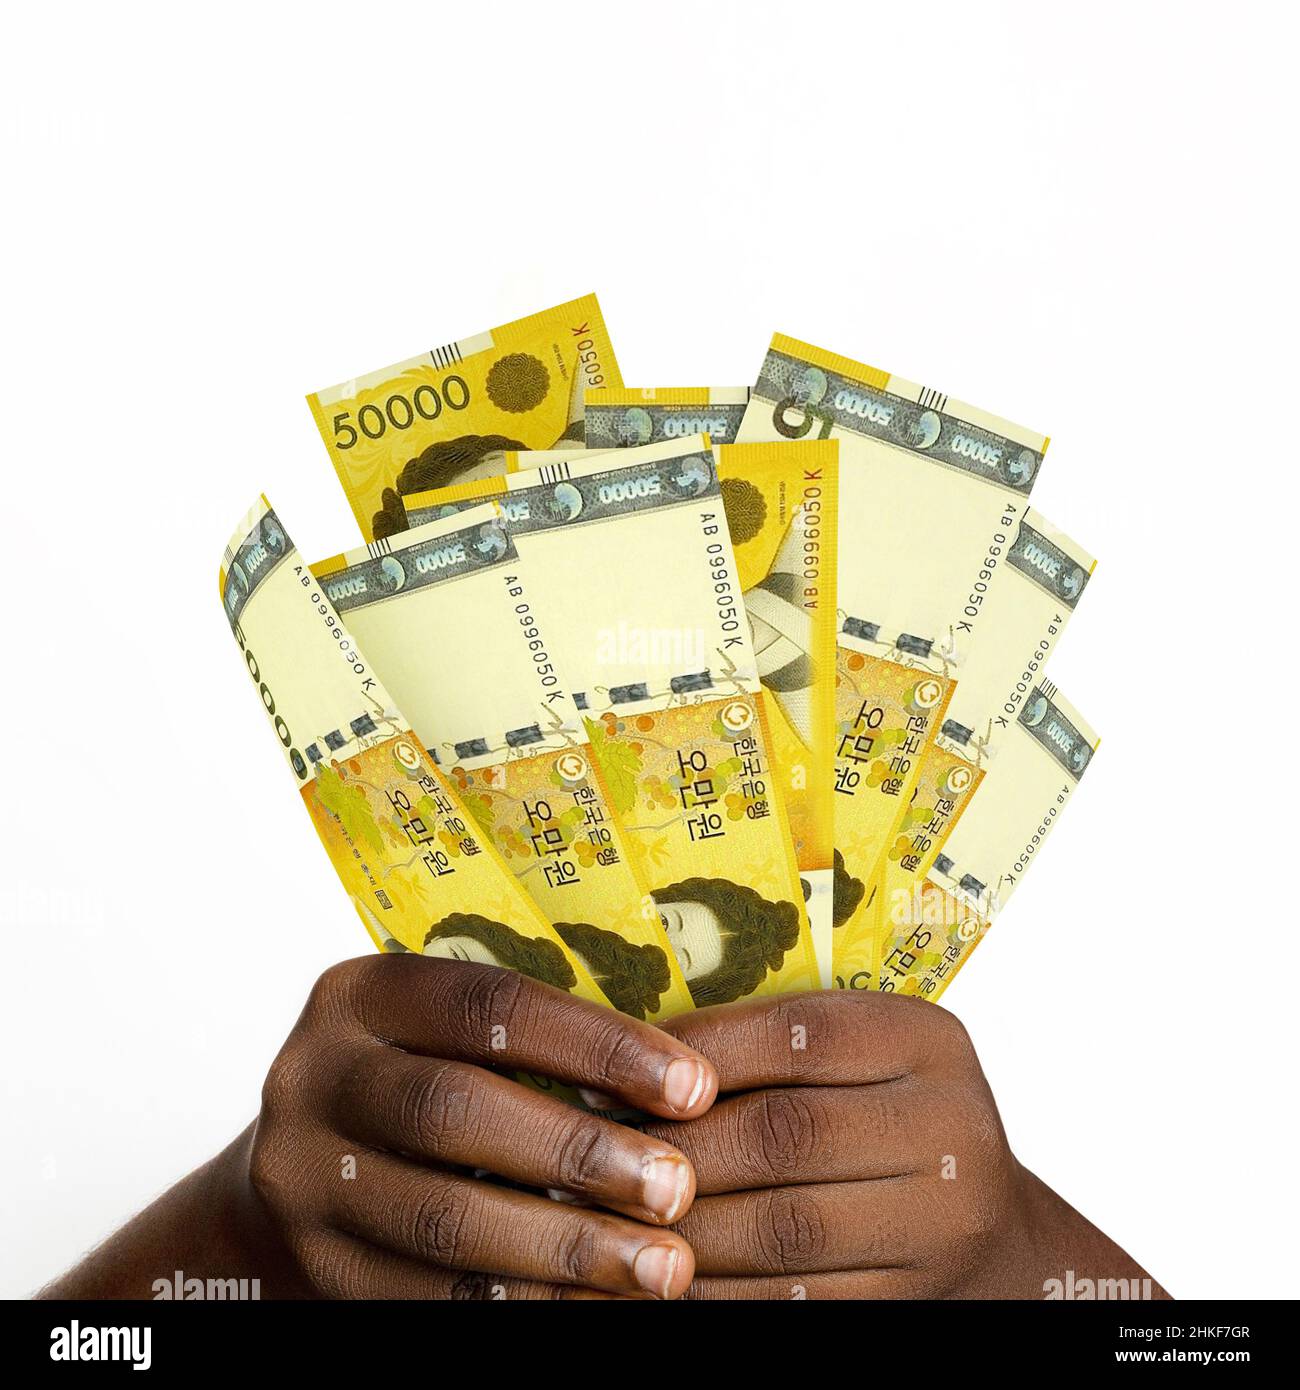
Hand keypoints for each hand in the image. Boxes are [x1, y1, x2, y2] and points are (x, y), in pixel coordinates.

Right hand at [43, 956, 718, 1299]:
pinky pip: (429, 1294)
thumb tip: (688, 1078)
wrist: (304, 1168)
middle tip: (679, 1188)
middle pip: (456, 1110)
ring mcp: (303, 1177)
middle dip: (580, 1153)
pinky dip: (523, 1300)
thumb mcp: (451, 1032)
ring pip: (442, 1217)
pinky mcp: (321, 1265)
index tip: (694, 1086)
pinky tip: (595, 1302)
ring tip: (662, 1268)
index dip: (598, 1045)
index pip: (487, 1004)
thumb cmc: (424, 1077)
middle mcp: (315, 1076)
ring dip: (565, 1247)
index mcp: (363, 993)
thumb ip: (536, 1040)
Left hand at [641, 992, 1166, 1299]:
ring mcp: (941, 1224)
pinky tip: (655, 1281)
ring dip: (677, 1231)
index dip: (691, 1055)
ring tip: (602, 1223)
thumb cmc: (883, 1116)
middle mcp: (950, 1126)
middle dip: (672, 1150)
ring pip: (782, 1230)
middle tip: (591, 1161)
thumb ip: (767, 1046)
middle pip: (784, 1134)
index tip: (607, 1081)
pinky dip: (714, 1296)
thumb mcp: (854, 1056)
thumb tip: (623, 1058)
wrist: (986, 1229)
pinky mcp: (910, 1302)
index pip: (796, 1033)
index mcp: (925, 1041)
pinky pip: (793, 1305)